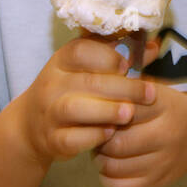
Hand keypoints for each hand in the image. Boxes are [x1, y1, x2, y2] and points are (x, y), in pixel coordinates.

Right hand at [17, 37, 156, 167]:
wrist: (32, 124)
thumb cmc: (70, 89)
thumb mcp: (87, 68)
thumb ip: (118, 57)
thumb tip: (154, 47)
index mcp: (62, 60)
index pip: (80, 50)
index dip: (106, 56)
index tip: (128, 64)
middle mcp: (52, 83)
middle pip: (87, 81)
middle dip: (123, 87)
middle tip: (149, 94)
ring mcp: (49, 112)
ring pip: (75, 108)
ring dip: (106, 110)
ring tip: (129, 113)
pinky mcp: (52, 139)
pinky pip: (70, 138)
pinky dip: (91, 136)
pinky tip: (110, 133)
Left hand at [92, 60, 186, 186]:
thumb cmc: (169, 110)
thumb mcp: (155, 91)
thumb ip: (126, 89)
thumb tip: (92, 91)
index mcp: (164, 106)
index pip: (122, 109)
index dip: (103, 110)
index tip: (96, 109)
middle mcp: (166, 135)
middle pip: (116, 142)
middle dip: (99, 137)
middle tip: (95, 131)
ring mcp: (163, 162)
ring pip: (114, 166)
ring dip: (100, 157)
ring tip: (102, 146)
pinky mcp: (157, 182)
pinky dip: (107, 176)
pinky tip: (111, 163)